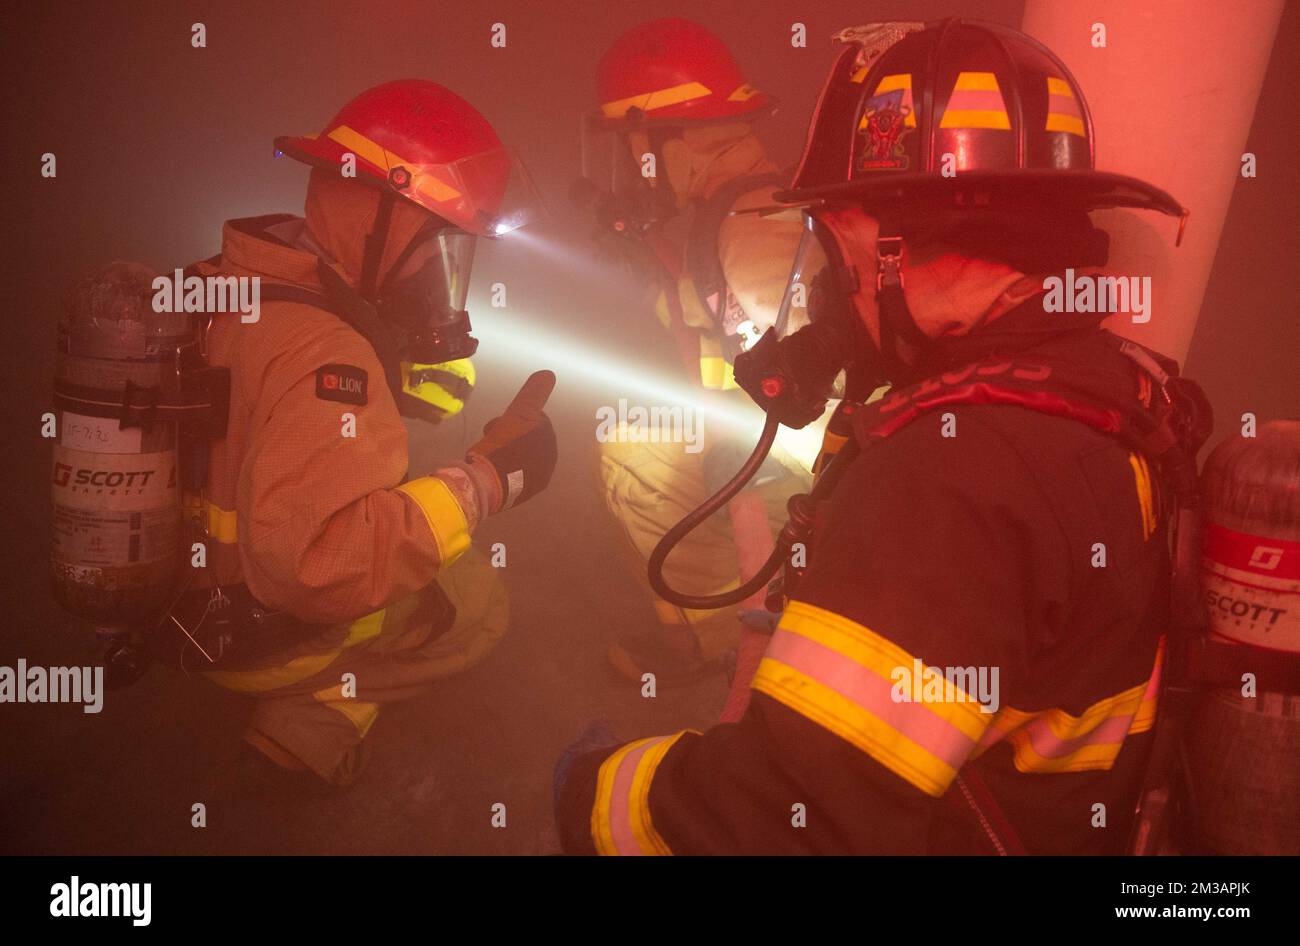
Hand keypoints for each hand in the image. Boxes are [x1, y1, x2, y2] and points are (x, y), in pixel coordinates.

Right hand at [467, 370, 557, 511]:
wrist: (487, 485)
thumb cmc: (504, 447)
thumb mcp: (518, 414)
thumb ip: (534, 394)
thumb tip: (549, 373)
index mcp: (550, 444)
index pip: (534, 422)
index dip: (514, 418)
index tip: (500, 423)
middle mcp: (548, 464)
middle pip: (524, 439)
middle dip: (508, 434)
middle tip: (491, 436)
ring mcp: (535, 481)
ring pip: (517, 455)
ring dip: (502, 449)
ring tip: (486, 451)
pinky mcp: (521, 494)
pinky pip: (510, 472)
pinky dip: (501, 466)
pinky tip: (490, 467)